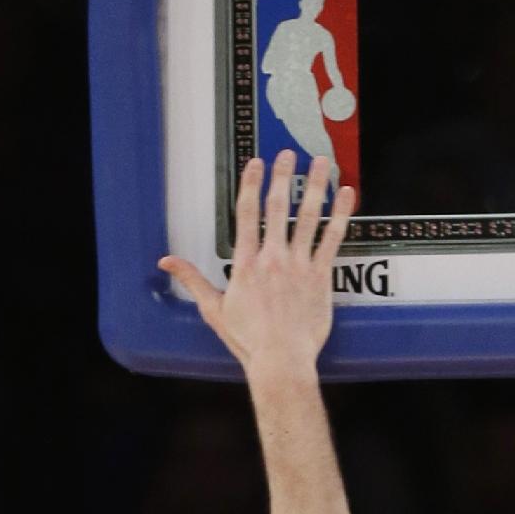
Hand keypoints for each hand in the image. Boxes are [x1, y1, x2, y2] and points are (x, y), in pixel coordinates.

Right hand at [159, 152, 355, 374]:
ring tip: (322, 162)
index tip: (256, 162)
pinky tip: (347, 195)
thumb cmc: (249, 339)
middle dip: (283, 176)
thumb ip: (192, 279)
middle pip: (277, 207)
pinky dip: (341, 215)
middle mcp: (272, 258)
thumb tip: (166, 260)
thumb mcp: (213, 308)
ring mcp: (299, 266)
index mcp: (245, 263)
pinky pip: (333, 239)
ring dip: (315, 186)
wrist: (281, 360)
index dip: (251, 183)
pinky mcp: (321, 277)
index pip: (246, 213)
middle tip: (289, 153)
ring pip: (309, 217)